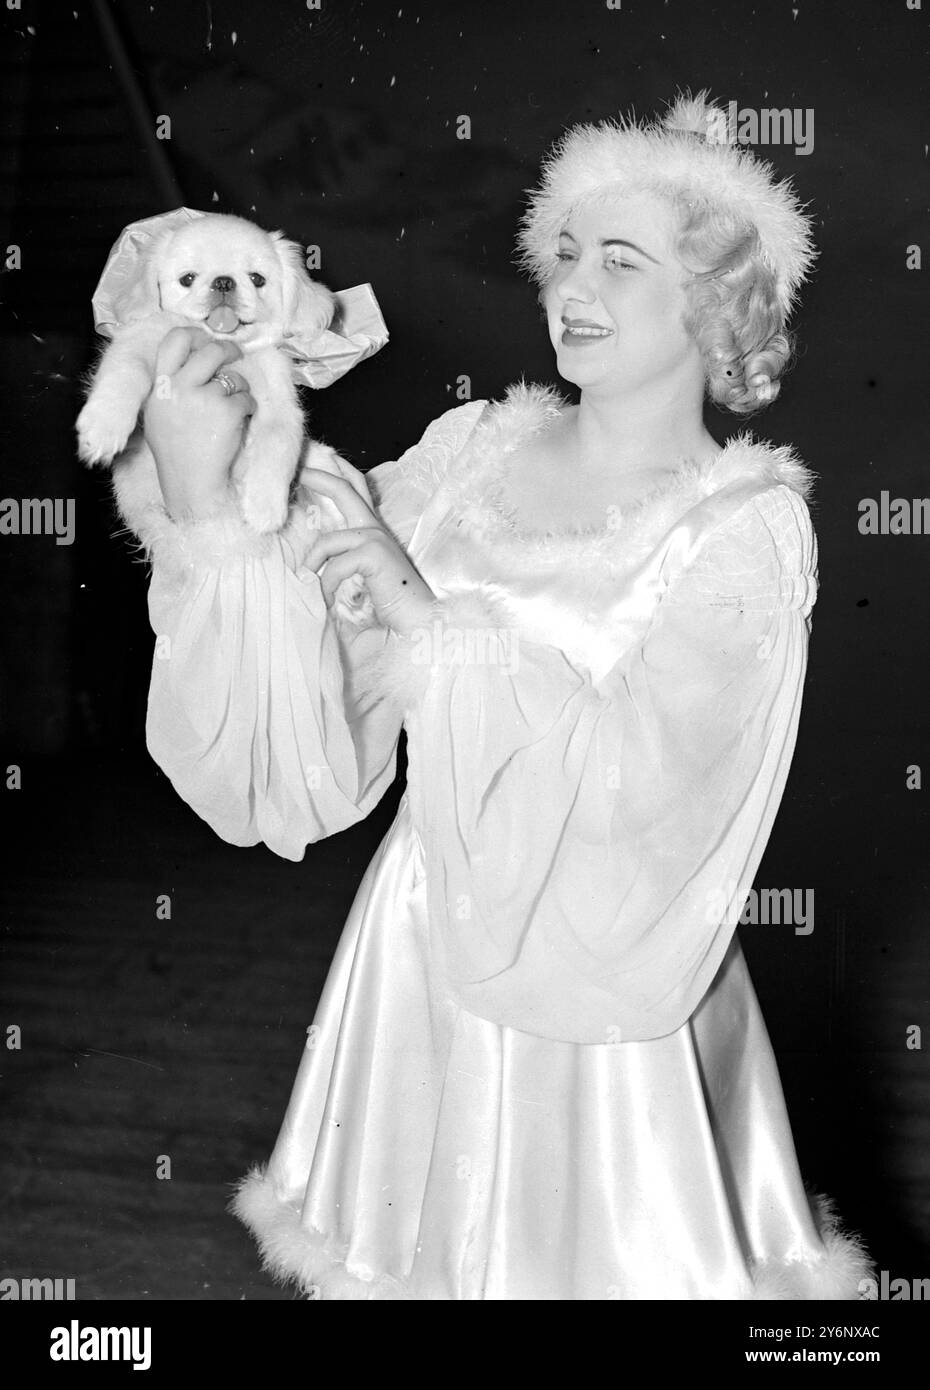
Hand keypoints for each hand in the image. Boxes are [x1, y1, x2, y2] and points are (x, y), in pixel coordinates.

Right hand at [142, 327, 256, 520]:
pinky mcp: (227, 411)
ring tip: (235, 409)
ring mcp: (204, 398)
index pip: (174, 341)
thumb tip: (194, 360)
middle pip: (210, 350)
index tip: (206, 339)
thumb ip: (170, 387)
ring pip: (233, 377)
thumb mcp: (159, 415)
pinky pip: (246, 398)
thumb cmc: (177, 453)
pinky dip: (249, 408)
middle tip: (236, 355)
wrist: (190, 483)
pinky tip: (241, 423)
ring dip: (240, 389)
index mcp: (160, 387)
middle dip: (228, 350)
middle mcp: (180, 387)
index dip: (195, 335)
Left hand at [300, 469, 435, 636]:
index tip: (315, 465)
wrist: (418, 620)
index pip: (357, 491)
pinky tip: (327, 602)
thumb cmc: (391, 605)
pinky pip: (335, 565)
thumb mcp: (361, 576)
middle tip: (298, 472)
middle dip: (320, 477)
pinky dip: (326, 586)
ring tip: (308, 588)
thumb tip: (309, 565)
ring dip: (312, 567)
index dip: (338, 473)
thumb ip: (343, 562)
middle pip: (346, 490)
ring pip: (328, 541)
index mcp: (374, 532)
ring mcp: (376, 539)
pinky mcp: (374, 553)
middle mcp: (376, 529)